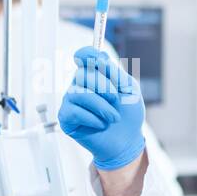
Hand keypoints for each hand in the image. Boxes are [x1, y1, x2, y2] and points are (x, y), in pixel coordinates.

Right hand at [58, 45, 145, 169]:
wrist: (126, 141)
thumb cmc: (128, 115)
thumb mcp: (129, 89)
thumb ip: (115, 72)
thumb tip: (100, 57)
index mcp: (95, 75)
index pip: (83, 56)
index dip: (87, 54)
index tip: (98, 60)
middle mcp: (80, 85)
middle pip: (82, 74)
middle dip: (104, 87)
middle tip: (116, 101)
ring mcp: (71, 101)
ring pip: (78, 93)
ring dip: (101, 106)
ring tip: (113, 118)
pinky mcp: (66, 118)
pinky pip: (74, 111)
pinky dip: (92, 118)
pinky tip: (101, 125)